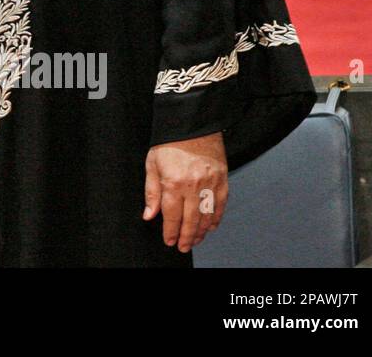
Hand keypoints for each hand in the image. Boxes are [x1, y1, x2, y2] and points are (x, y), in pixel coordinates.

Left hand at [143, 132, 227, 251]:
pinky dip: (216, 218)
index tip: (170, 241)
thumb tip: (149, 214)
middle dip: (187, 237)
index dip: (170, 231)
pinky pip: (220, 205)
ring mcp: (210, 184)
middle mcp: (193, 186)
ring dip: (201, 231)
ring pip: (207, 216)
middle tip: (184, 247)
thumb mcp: (152, 164)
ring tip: (195, 240)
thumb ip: (151, 192)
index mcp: (173, 182)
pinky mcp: (222, 180)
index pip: (171, 215)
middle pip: (191, 220)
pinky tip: (211, 226)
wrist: (192, 125)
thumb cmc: (170, 143)